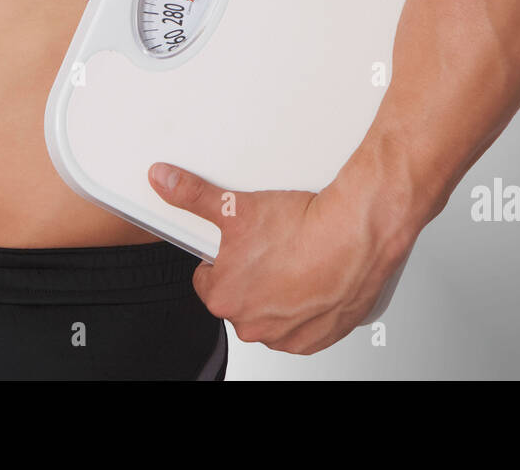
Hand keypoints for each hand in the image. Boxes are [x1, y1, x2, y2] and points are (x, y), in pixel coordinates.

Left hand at [149, 159, 411, 354]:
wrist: (356, 235)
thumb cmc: (303, 228)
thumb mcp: (236, 206)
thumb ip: (192, 195)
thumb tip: (163, 180)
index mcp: (224, 298)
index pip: (207, 279)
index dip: (224, 257)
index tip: (243, 243)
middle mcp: (253, 325)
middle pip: (240, 297)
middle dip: (252, 276)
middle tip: (273, 246)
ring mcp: (287, 335)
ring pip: (271, 313)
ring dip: (279, 293)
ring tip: (295, 259)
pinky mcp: (318, 338)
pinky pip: (303, 327)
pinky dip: (306, 308)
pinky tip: (313, 279)